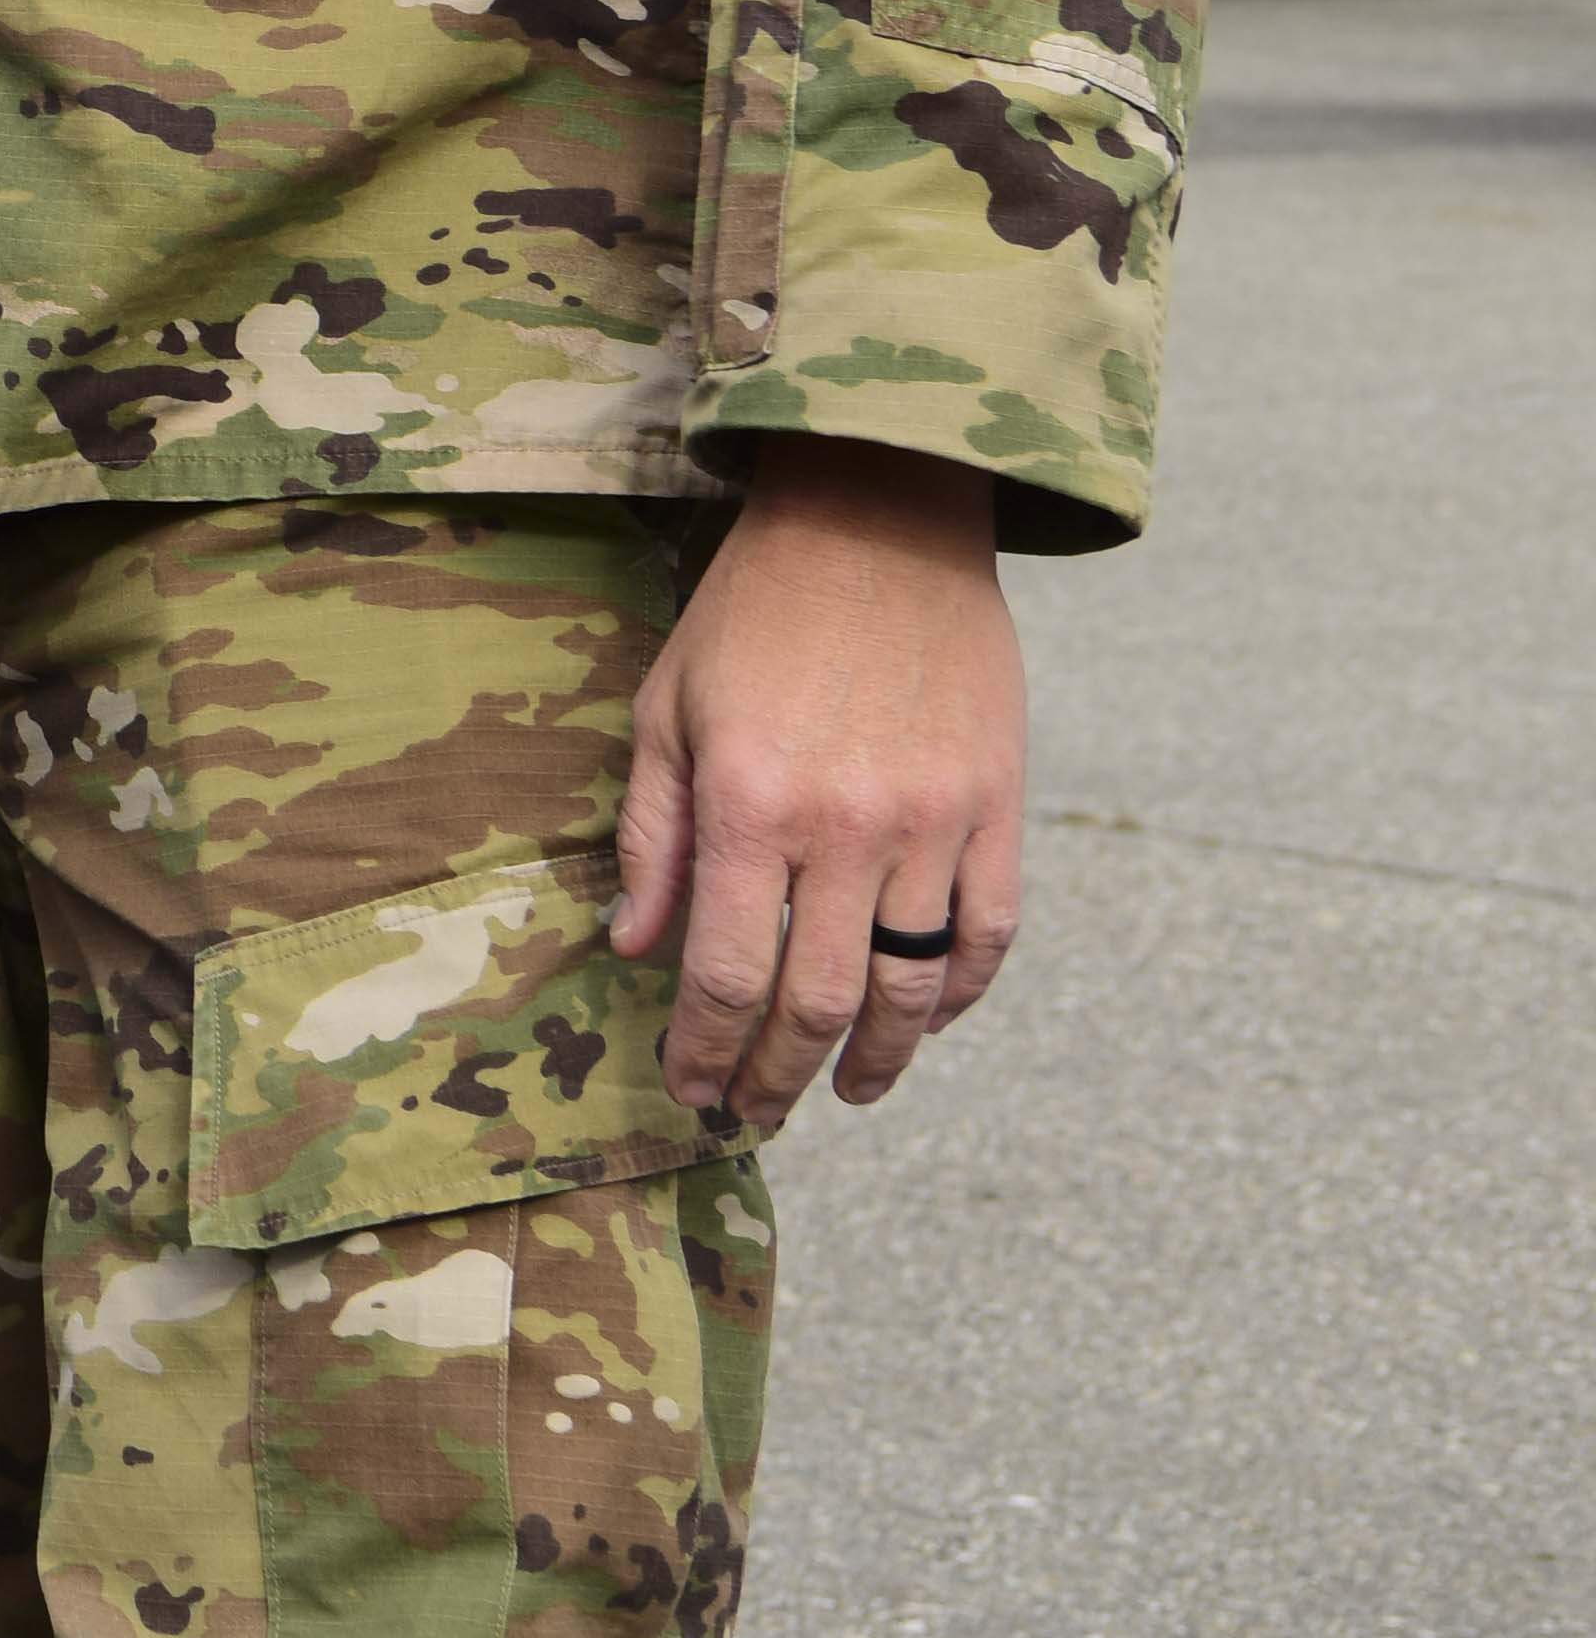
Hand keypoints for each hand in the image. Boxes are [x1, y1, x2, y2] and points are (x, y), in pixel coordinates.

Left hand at [615, 438, 1022, 1117]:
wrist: (878, 521)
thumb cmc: (751, 613)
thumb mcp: (667, 710)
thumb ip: (654, 837)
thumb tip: (639, 950)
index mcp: (751, 806)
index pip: (727, 974)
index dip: (708, 1049)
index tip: (692, 1089)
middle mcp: (846, 829)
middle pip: (820, 1001)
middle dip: (780, 1075)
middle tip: (756, 1116)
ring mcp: (935, 824)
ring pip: (912, 986)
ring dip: (878, 1059)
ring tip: (845, 1093)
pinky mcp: (999, 809)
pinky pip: (986, 935)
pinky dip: (955, 995)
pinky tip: (922, 1022)